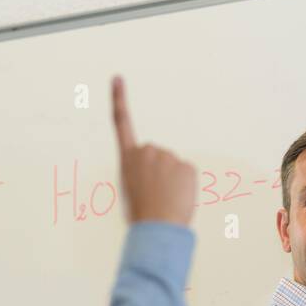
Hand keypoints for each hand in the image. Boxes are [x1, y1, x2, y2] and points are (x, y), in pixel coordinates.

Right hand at [111, 75, 195, 225]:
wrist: (157, 227)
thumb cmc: (142, 215)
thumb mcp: (133, 190)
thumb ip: (143, 175)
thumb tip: (159, 179)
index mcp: (128, 159)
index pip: (121, 123)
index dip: (119, 99)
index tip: (118, 79)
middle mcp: (146, 152)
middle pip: (158, 156)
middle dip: (160, 171)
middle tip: (156, 193)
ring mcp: (167, 157)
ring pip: (173, 167)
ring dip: (172, 181)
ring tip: (166, 199)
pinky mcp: (186, 165)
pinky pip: (187, 175)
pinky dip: (185, 186)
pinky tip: (178, 197)